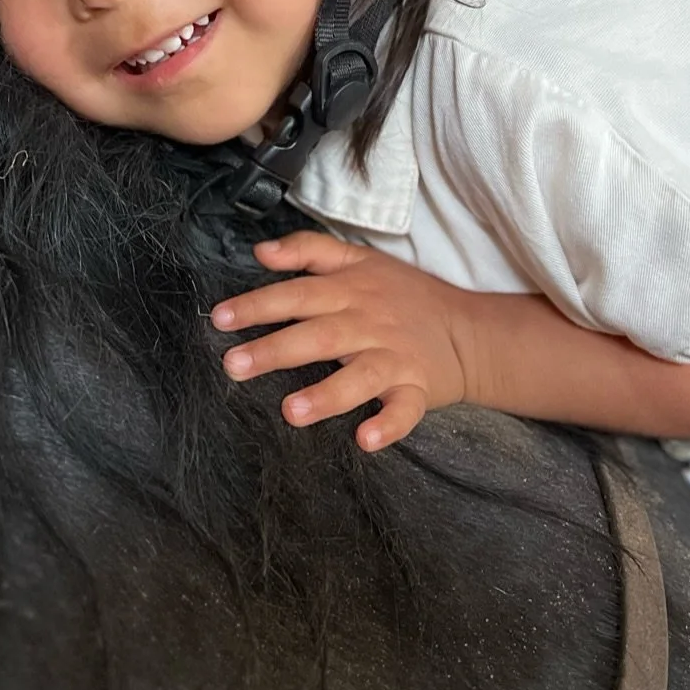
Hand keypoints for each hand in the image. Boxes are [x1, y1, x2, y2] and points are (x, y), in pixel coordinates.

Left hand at [209, 232, 470, 450]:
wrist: (470, 331)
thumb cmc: (405, 296)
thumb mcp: (361, 260)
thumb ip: (309, 250)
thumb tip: (261, 251)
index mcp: (351, 291)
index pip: (298, 293)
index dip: (259, 305)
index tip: (220, 318)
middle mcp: (369, 324)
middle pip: (319, 336)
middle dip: (276, 350)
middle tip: (233, 365)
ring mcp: (394, 359)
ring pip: (360, 377)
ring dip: (327, 394)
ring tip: (291, 412)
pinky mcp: (417, 390)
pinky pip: (405, 410)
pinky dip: (389, 425)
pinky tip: (367, 440)